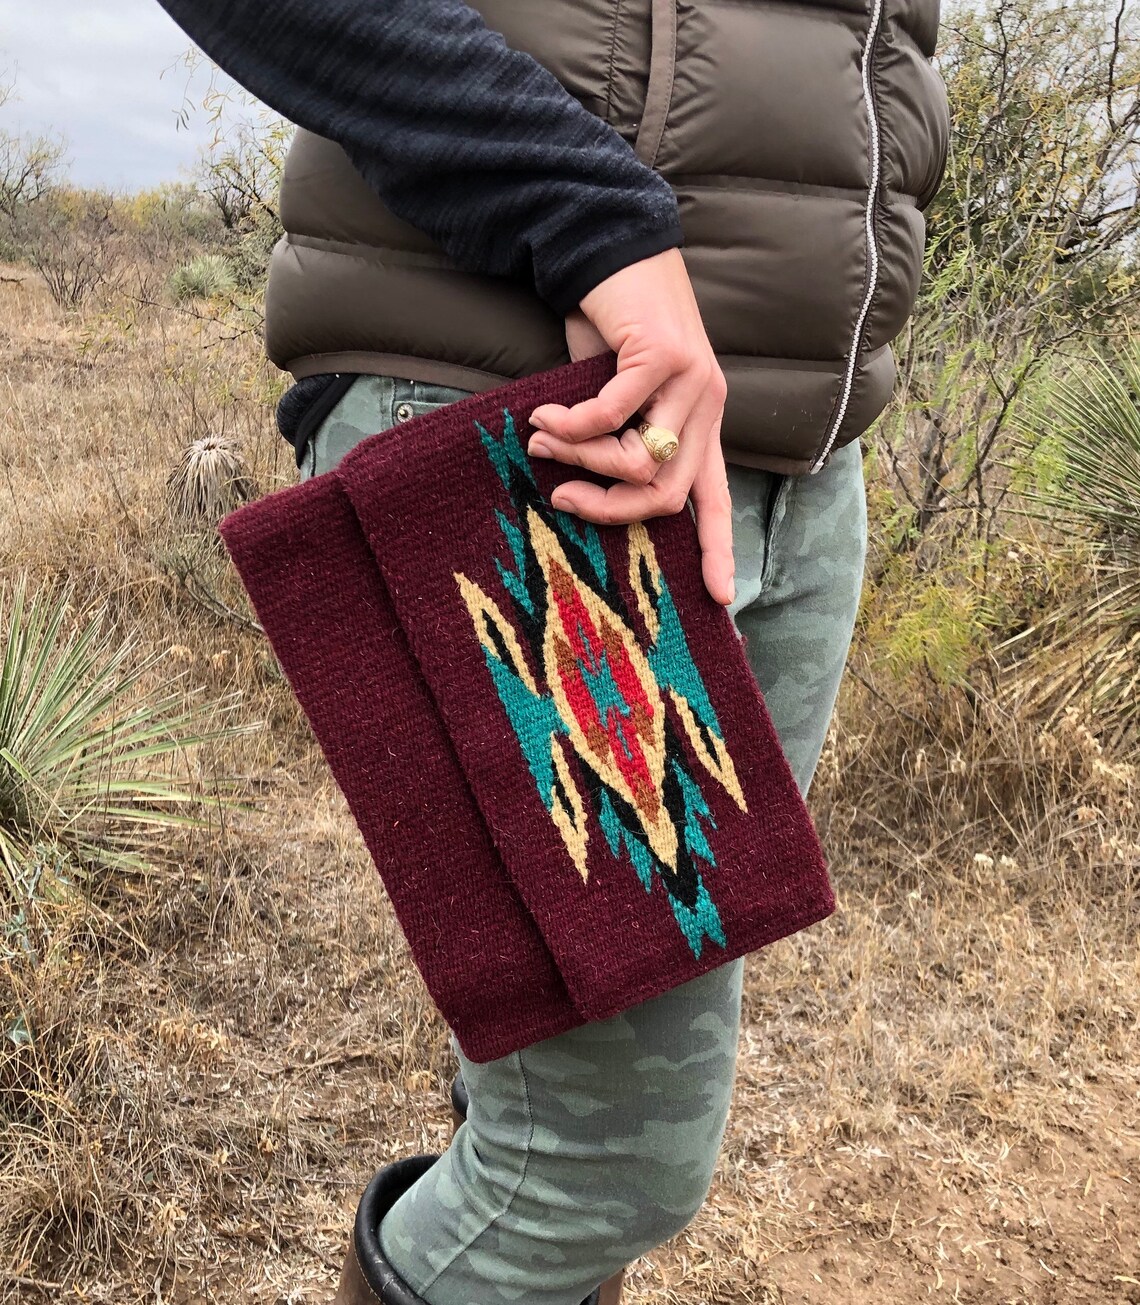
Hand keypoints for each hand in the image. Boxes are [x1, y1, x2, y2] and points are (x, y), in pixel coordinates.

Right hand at [528, 249, 734, 605]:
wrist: (610, 255)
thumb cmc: (608, 331)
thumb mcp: (612, 398)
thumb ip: (610, 442)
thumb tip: (580, 489)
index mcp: (701, 425)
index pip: (714, 499)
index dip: (718, 549)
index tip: (720, 597)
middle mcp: (708, 407)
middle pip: (666, 494)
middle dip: (608, 509)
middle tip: (562, 501)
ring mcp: (694, 382)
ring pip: (640, 459)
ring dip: (580, 460)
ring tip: (542, 442)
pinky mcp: (666, 356)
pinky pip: (612, 417)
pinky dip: (570, 424)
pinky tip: (542, 415)